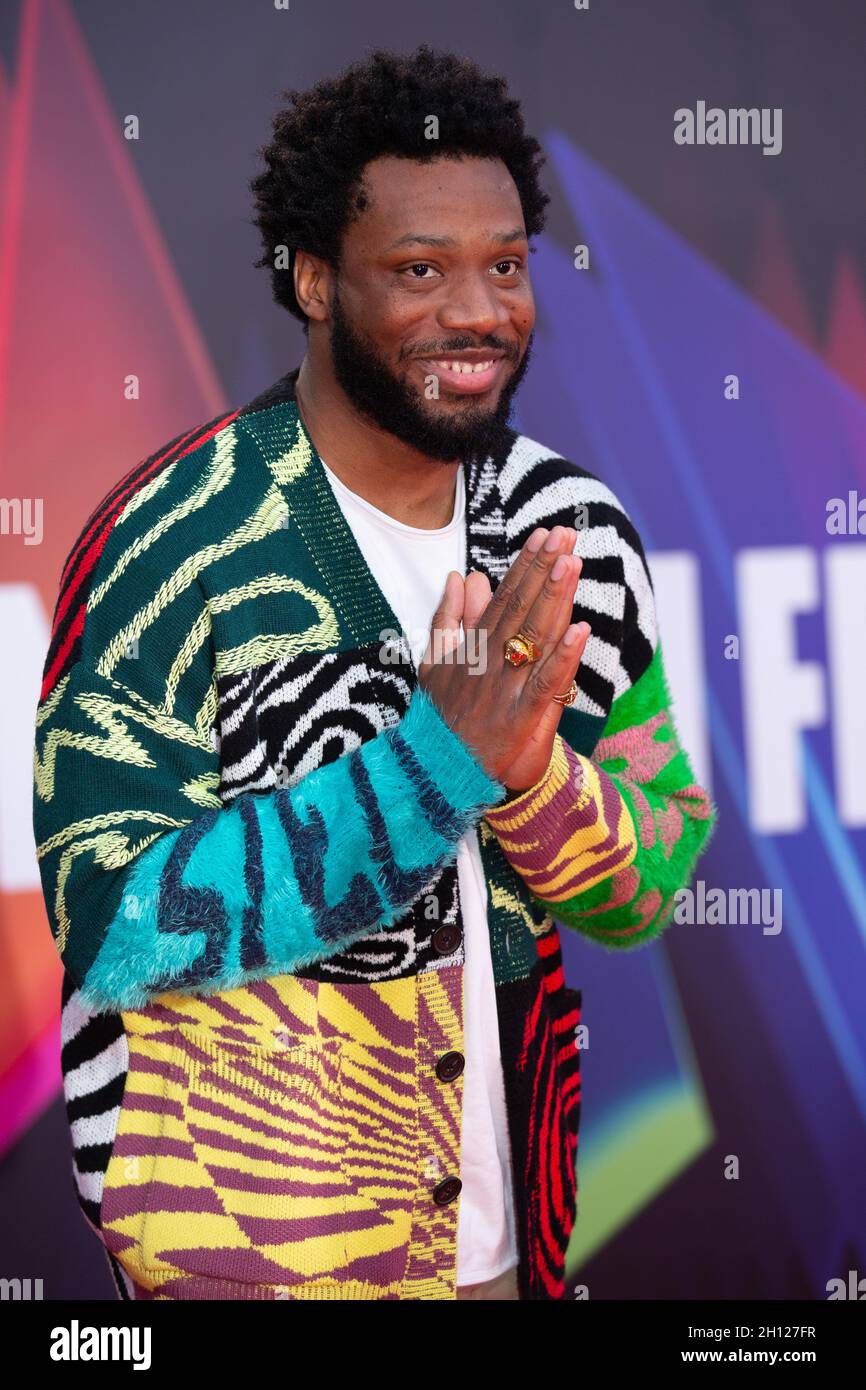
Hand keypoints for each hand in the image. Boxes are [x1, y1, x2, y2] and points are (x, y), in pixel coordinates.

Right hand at [417, 524, 589, 790]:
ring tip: (572, 562)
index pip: (505, 598)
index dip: (526, 565)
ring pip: (535, 637)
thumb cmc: (441, 719)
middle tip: (565, 534)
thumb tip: (462, 575)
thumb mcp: (435, 664)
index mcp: (474, 648)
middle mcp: (491, 662)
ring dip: (555, 598)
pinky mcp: (520, 718)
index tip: (545, 535)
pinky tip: (580, 630)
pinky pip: (545, 683)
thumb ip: (449, 619)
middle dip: (544, 569)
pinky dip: (563, 657)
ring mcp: (505, 688)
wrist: (437, 774)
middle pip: (522, 608)